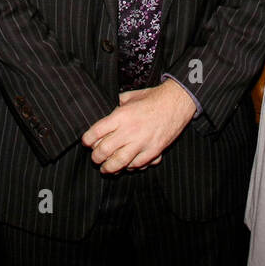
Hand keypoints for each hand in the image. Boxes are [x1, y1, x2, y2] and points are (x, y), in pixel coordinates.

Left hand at [81, 79, 197, 173]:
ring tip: (106, 169)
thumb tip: (109, 110)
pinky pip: (136, 165)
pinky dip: (129, 167)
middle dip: (96, 157)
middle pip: (103, 150)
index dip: (87, 140)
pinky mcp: (153, 151)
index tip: (86, 142)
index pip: (96, 133)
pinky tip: (126, 166)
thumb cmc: (154, 97)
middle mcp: (129, 131)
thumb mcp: (131, 96)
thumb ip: (117, 105)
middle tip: (95, 158)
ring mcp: (141, 143)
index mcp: (121, 116)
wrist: (177, 102)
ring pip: (118, 162)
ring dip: (109, 168)